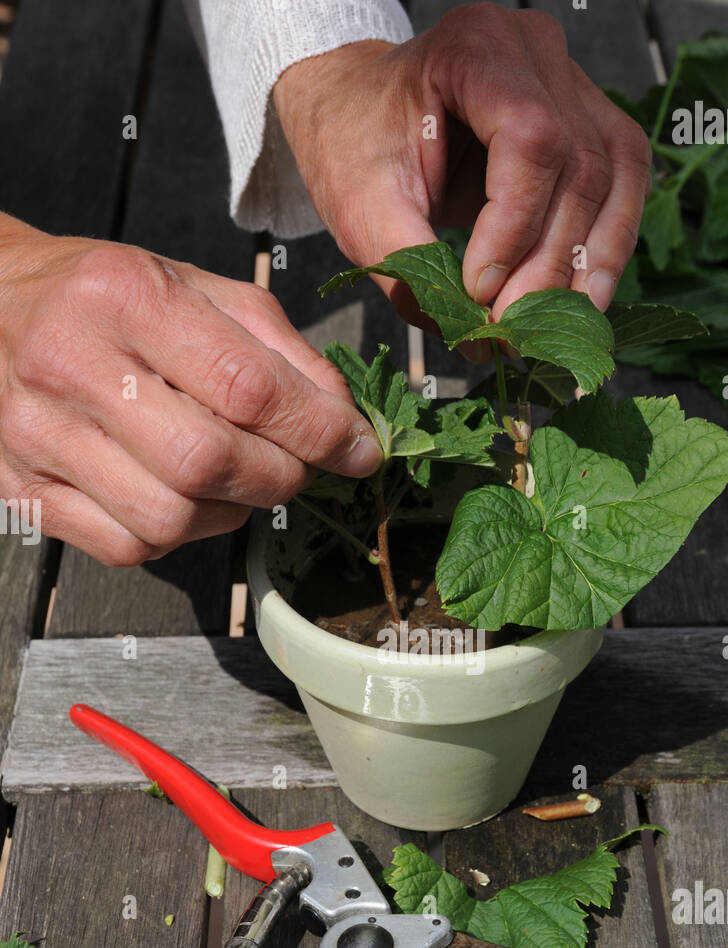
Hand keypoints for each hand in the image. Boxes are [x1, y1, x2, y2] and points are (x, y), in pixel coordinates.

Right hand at [0, 218, 380, 564]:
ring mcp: (38, 435)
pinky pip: (129, 546)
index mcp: (126, 296)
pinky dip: (176, 535)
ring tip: (234, 477)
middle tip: (296, 466)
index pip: (248, 386)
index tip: (359, 449)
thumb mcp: (194, 286)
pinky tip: (180, 495)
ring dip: (229, 511)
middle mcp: (72, 364)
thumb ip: (275, 347)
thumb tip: (342, 419)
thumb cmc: (103, 298)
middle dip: (280, 477)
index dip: (321, 430)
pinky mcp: (24, 490)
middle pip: (209, 462)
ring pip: (170, 518)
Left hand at [275, 2, 651, 327]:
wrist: (359, 109)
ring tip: (557, 324)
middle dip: (550, 262)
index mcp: (474, 45)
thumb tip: (478, 340)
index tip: (480, 291)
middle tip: (514, 328)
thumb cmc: (356, 143)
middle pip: (579, 166)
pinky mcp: (589, 120)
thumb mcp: (361, 207)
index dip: (514, 228)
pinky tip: (585, 296)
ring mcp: (572, 80)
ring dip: (592, 262)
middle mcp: (537, 50)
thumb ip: (413, 270)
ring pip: (616, 177)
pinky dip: (608, 246)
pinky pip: (624, 184)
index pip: (529, 140)